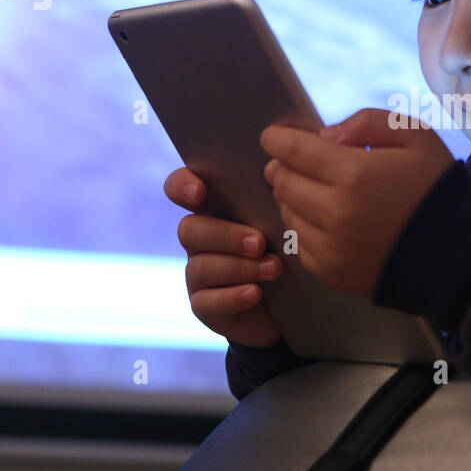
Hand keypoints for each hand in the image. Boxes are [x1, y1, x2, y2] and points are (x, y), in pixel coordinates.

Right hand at [163, 167, 284, 347]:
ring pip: (200, 266)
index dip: (182, 186)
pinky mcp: (205, 306)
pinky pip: (206, 302)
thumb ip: (275, 194)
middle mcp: (200, 239)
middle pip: (190, 229)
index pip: (180, 188)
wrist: (290, 305)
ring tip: (274, 269)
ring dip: (238, 266)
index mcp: (213, 209)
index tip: (200, 191)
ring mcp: (199, 274)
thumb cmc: (286, 250)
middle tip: (260, 242)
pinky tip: (255, 293)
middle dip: (226, 235)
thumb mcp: (283, 219)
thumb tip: (281, 165)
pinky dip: (232, 296)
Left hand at [259, 108, 456, 298]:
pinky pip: (299, 243)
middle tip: (294, 161)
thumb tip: (325, 136)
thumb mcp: (415, 136)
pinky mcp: (332, 273)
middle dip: (283, 166)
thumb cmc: (437, 187)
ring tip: (316, 190)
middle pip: (283, 182)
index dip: (276, 139)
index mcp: (354, 173)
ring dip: (293, 196)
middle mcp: (335, 212)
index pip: (292, 151)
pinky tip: (325, 219)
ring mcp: (331, 247)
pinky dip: (304, 227)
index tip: (274, 136)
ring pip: (287, 212)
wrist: (459, 253)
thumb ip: (367, 123)